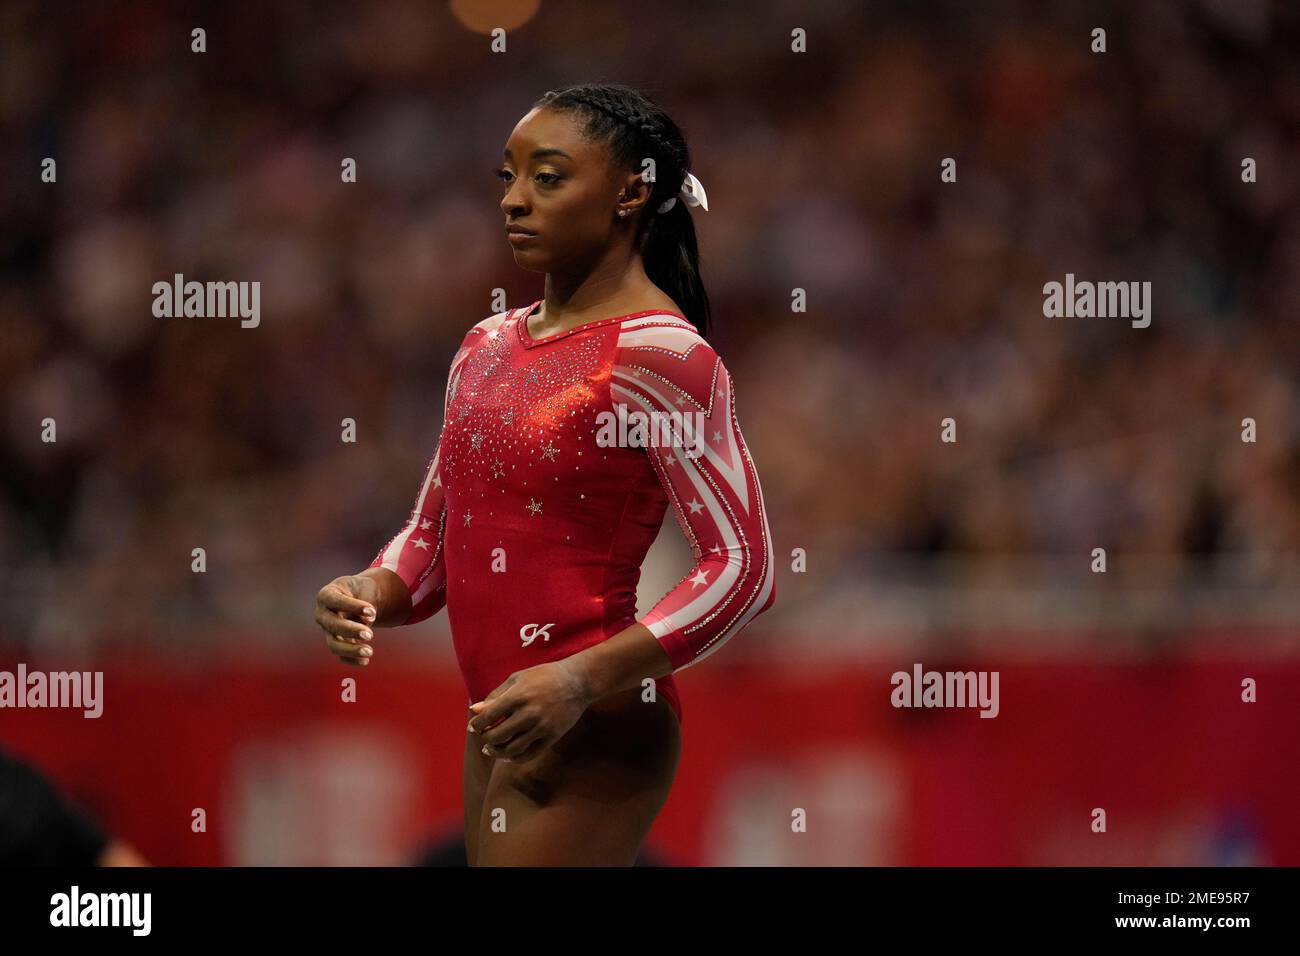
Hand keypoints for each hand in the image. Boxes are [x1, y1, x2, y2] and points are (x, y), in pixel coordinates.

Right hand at [315, 575, 378, 665]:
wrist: (355, 598)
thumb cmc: (357, 591)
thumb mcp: (361, 587)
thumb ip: (365, 602)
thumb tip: (368, 620)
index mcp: (326, 596)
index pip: (335, 601)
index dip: (352, 606)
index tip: (371, 611)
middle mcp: (323, 614)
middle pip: (332, 625)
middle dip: (351, 631)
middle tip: (370, 635)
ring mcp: (327, 630)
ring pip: (333, 644)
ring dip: (351, 650)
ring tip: (369, 652)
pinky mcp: (335, 641)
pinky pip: (340, 655)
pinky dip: (351, 659)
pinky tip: (364, 661)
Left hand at [467, 660, 592, 761]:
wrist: (578, 682)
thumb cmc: (544, 676)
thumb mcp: (518, 678)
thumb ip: (496, 695)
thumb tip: (474, 711)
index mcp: (518, 695)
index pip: (489, 716)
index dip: (477, 724)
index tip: (474, 726)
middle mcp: (529, 713)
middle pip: (497, 736)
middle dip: (485, 738)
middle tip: (483, 736)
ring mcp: (541, 727)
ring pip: (511, 749)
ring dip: (496, 752)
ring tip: (491, 749)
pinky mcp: (552, 737)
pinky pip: (529, 754)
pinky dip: (515, 758)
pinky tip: (508, 755)